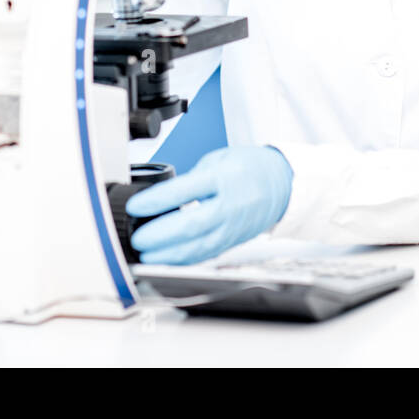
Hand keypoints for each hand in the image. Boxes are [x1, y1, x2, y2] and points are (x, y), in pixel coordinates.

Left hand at [125, 146, 292, 264]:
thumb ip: (192, 177)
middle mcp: (229, 205)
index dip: (158, 200)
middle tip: (138, 237)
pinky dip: (184, 259)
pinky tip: (167, 259)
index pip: (186, 190)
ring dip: (170, 254)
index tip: (136, 206)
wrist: (281, 184)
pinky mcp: (233, 241)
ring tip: (147, 254)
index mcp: (223, 177)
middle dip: (161, 234)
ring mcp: (232, 227)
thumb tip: (164, 197)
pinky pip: (206, 254)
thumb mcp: (219, 159)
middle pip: (192, 224)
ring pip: (199, 246)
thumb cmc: (249, 168)